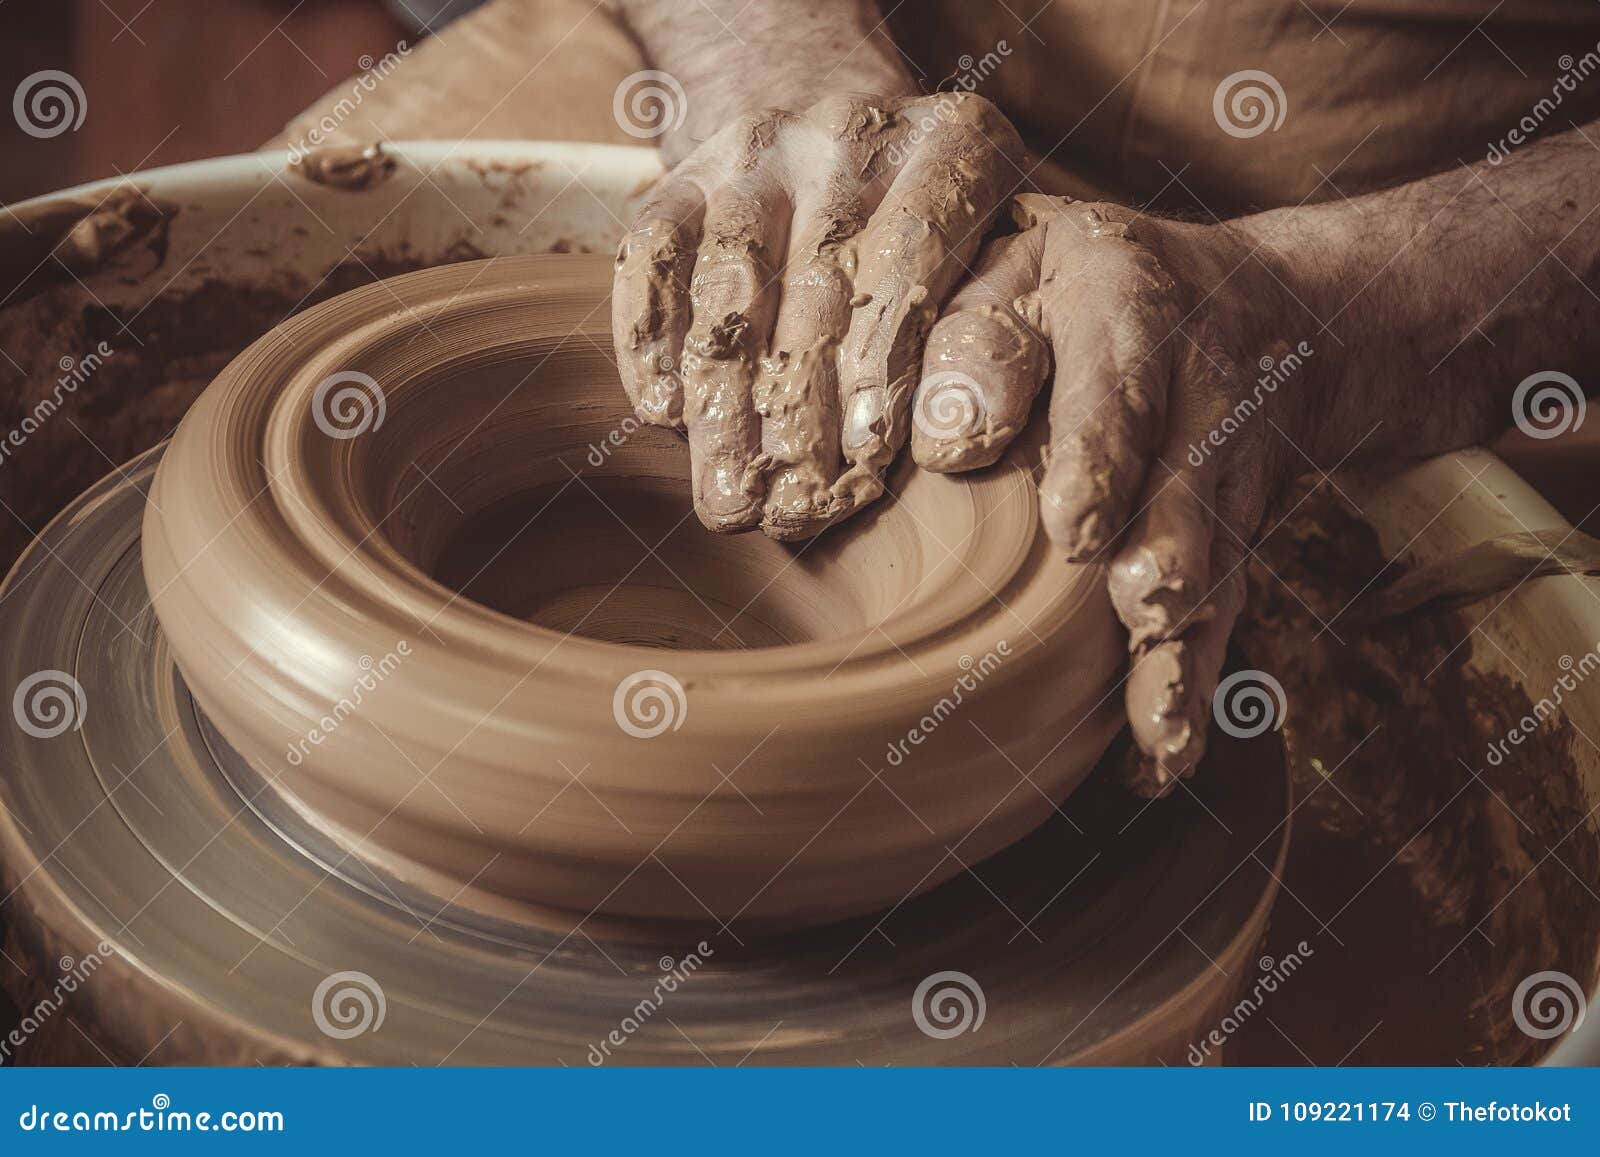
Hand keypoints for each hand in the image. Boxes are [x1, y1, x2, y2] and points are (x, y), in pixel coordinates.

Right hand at [612, 92, 1024, 538]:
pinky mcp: (684, 172)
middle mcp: (851, 134)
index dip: (881, 371)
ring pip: (732, 281)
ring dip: (723, 400)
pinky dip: (649, 335)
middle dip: (799, 417)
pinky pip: (654, 254)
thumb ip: (992, 327)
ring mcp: (758, 149)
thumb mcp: (1003, 250)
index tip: (865, 468)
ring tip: (727, 493)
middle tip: (789, 514)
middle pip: (817, 288)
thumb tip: (959, 430)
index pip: (910, 262)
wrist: (844, 114)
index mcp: (953, 145)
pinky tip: (661, 409)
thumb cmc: (950, 227)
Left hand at [912, 194, 1334, 793]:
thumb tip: (942, 441)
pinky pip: (1221, 624)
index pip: (1112, 382)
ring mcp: (1223, 487)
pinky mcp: (1232, 552)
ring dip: (1184, 652)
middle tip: (1142, 606)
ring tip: (1154, 729)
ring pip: (1213, 573)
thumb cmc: (1082, 291)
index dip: (1085, 441)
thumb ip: (978, 336)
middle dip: (1165, 549)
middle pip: (1185, 485)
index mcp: (1125, 313)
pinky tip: (1157, 766)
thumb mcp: (1026, 266)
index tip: (1054, 511)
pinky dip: (1194, 696)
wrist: (1258, 314)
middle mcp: (1192, 406)